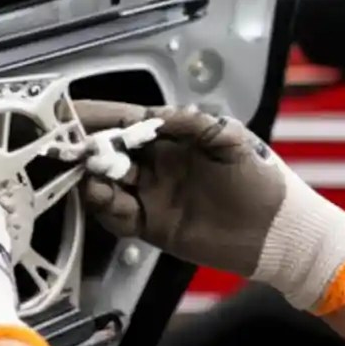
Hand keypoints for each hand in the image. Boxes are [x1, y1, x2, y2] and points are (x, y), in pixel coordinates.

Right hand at [74, 101, 344, 313]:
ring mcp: (152, 195)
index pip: (126, 122)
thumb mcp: (231, 139)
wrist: (279, 233)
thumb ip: (193, 123)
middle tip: (65, 145)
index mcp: (172, 138)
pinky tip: (99, 196)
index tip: (72, 112)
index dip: (97, 117)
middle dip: (85, 147)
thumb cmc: (262, 180)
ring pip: (107, 183)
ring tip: (82, 172)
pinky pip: (117, 215)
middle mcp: (156, 165)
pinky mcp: (152, 225)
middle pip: (108, 152)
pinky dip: (104, 206)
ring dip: (90, 177)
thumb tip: (154, 114)